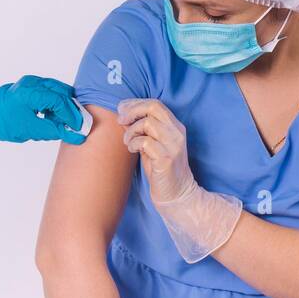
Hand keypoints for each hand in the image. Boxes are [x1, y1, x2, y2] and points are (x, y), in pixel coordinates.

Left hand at [0, 75, 85, 145]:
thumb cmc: (5, 124)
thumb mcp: (32, 131)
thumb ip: (56, 131)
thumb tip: (77, 135)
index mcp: (29, 92)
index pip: (58, 100)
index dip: (71, 115)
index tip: (78, 127)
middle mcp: (31, 82)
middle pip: (61, 91)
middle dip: (71, 108)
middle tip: (77, 123)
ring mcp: (31, 82)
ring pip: (57, 90)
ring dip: (64, 105)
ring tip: (64, 122)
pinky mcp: (31, 85)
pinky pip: (50, 90)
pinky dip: (56, 102)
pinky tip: (55, 116)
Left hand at [116, 98, 242, 262]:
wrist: (177, 194)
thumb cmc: (161, 169)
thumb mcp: (152, 144)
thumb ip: (143, 130)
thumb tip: (124, 115)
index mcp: (175, 126)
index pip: (155, 104)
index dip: (136, 103)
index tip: (121, 109)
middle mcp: (177, 133)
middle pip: (153, 107)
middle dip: (132, 111)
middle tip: (121, 121)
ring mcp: (173, 145)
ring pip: (148, 123)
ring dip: (131, 131)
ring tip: (128, 143)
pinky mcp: (166, 159)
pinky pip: (145, 142)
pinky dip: (134, 143)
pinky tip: (133, 150)